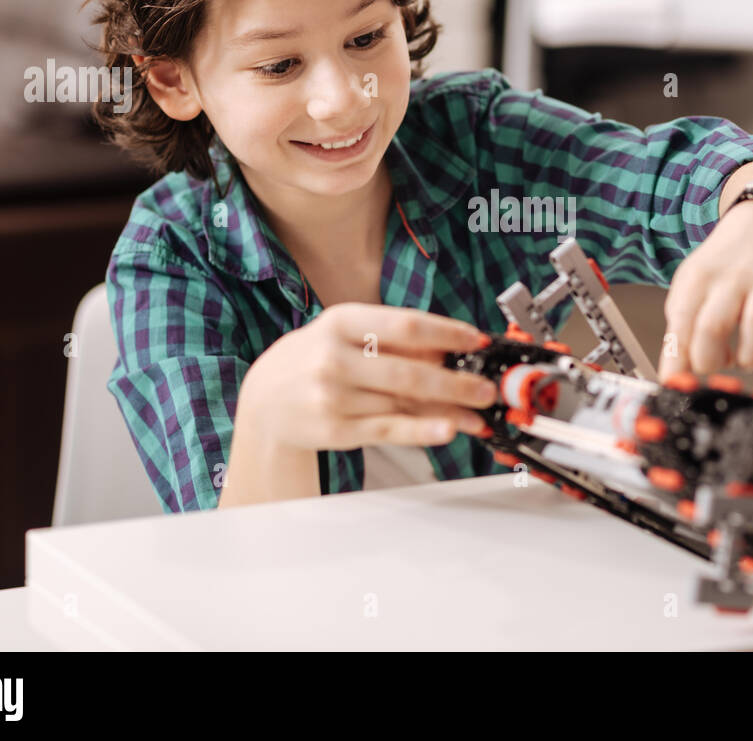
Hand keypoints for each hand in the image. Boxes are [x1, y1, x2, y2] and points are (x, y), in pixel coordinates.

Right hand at [237, 303, 496, 451]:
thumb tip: (450, 350)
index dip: (448, 333)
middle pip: (409, 370)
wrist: (265, 397)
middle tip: (487, 388)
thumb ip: (393, 341)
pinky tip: (448, 429)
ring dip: (450, 412)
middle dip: (457, 381)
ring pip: (404, 404)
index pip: (406, 325)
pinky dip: (422, 431)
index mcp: (341, 322)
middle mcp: (334, 357)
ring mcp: (332, 395)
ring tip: (478, 415)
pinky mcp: (335, 428)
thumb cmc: (314, 359)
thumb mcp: (346, 334)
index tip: (478, 342)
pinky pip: (388, 430)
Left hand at [658, 199, 752, 386]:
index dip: (677, 357)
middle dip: (709, 360)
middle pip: (715, 323)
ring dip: (750, 356)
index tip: (676, 382)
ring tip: (745, 361)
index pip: (682, 320)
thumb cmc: (725, 267)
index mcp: (700, 276)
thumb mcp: (694, 283)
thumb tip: (674, 374)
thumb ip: (682, 326)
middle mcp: (734, 277)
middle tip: (712, 368)